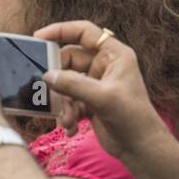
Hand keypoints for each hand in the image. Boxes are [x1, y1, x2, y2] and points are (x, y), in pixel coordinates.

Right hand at [35, 19, 170, 161]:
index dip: (60, 30)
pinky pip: (68, 100)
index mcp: (114, 55)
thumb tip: (47, 76)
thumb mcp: (102, 98)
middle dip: (58, 80)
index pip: (84, 32)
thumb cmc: (132, 118)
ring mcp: (96, 83)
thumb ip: (73, 84)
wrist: (140, 148)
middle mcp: (104, 65)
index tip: (38, 37)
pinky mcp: (89, 101)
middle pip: (68, 60)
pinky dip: (66, 114)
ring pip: (65, 83)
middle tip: (48, 92)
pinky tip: (71, 128)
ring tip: (68, 119)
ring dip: (62, 103)